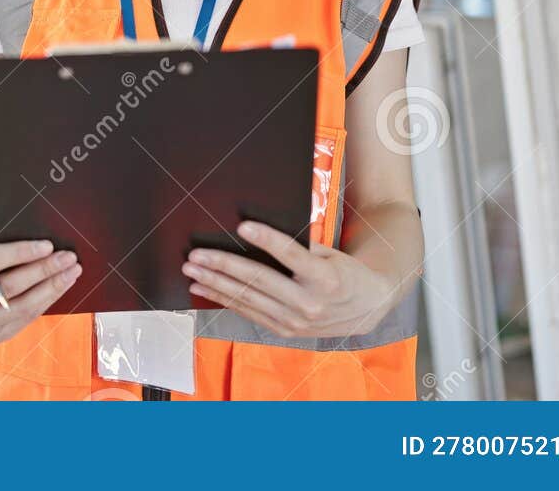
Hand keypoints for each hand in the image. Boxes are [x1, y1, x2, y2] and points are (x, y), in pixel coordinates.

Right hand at [0, 237, 81, 343]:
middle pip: (9, 286)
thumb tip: (32, 229)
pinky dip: (47, 300)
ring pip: (23, 305)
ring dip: (52, 287)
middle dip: (43, 269)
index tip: (47, 244)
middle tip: (68, 256)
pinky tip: (60, 285)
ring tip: (72, 271)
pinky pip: (26, 318)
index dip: (20, 252)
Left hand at [182, 220, 394, 338]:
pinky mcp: (286, 331)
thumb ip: (299, 248)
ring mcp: (296, 321)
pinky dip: (225, 300)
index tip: (242, 226)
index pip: (291, 256)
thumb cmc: (344, 273)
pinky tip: (205, 290)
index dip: (266, 240)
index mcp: (325, 279)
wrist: (367, 308)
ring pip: (248, 299)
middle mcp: (309, 304)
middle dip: (224, 267)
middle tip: (197, 255)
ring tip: (192, 271)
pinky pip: (249, 312)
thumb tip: (257, 234)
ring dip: (215, 284)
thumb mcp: (330, 255)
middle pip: (260, 281)